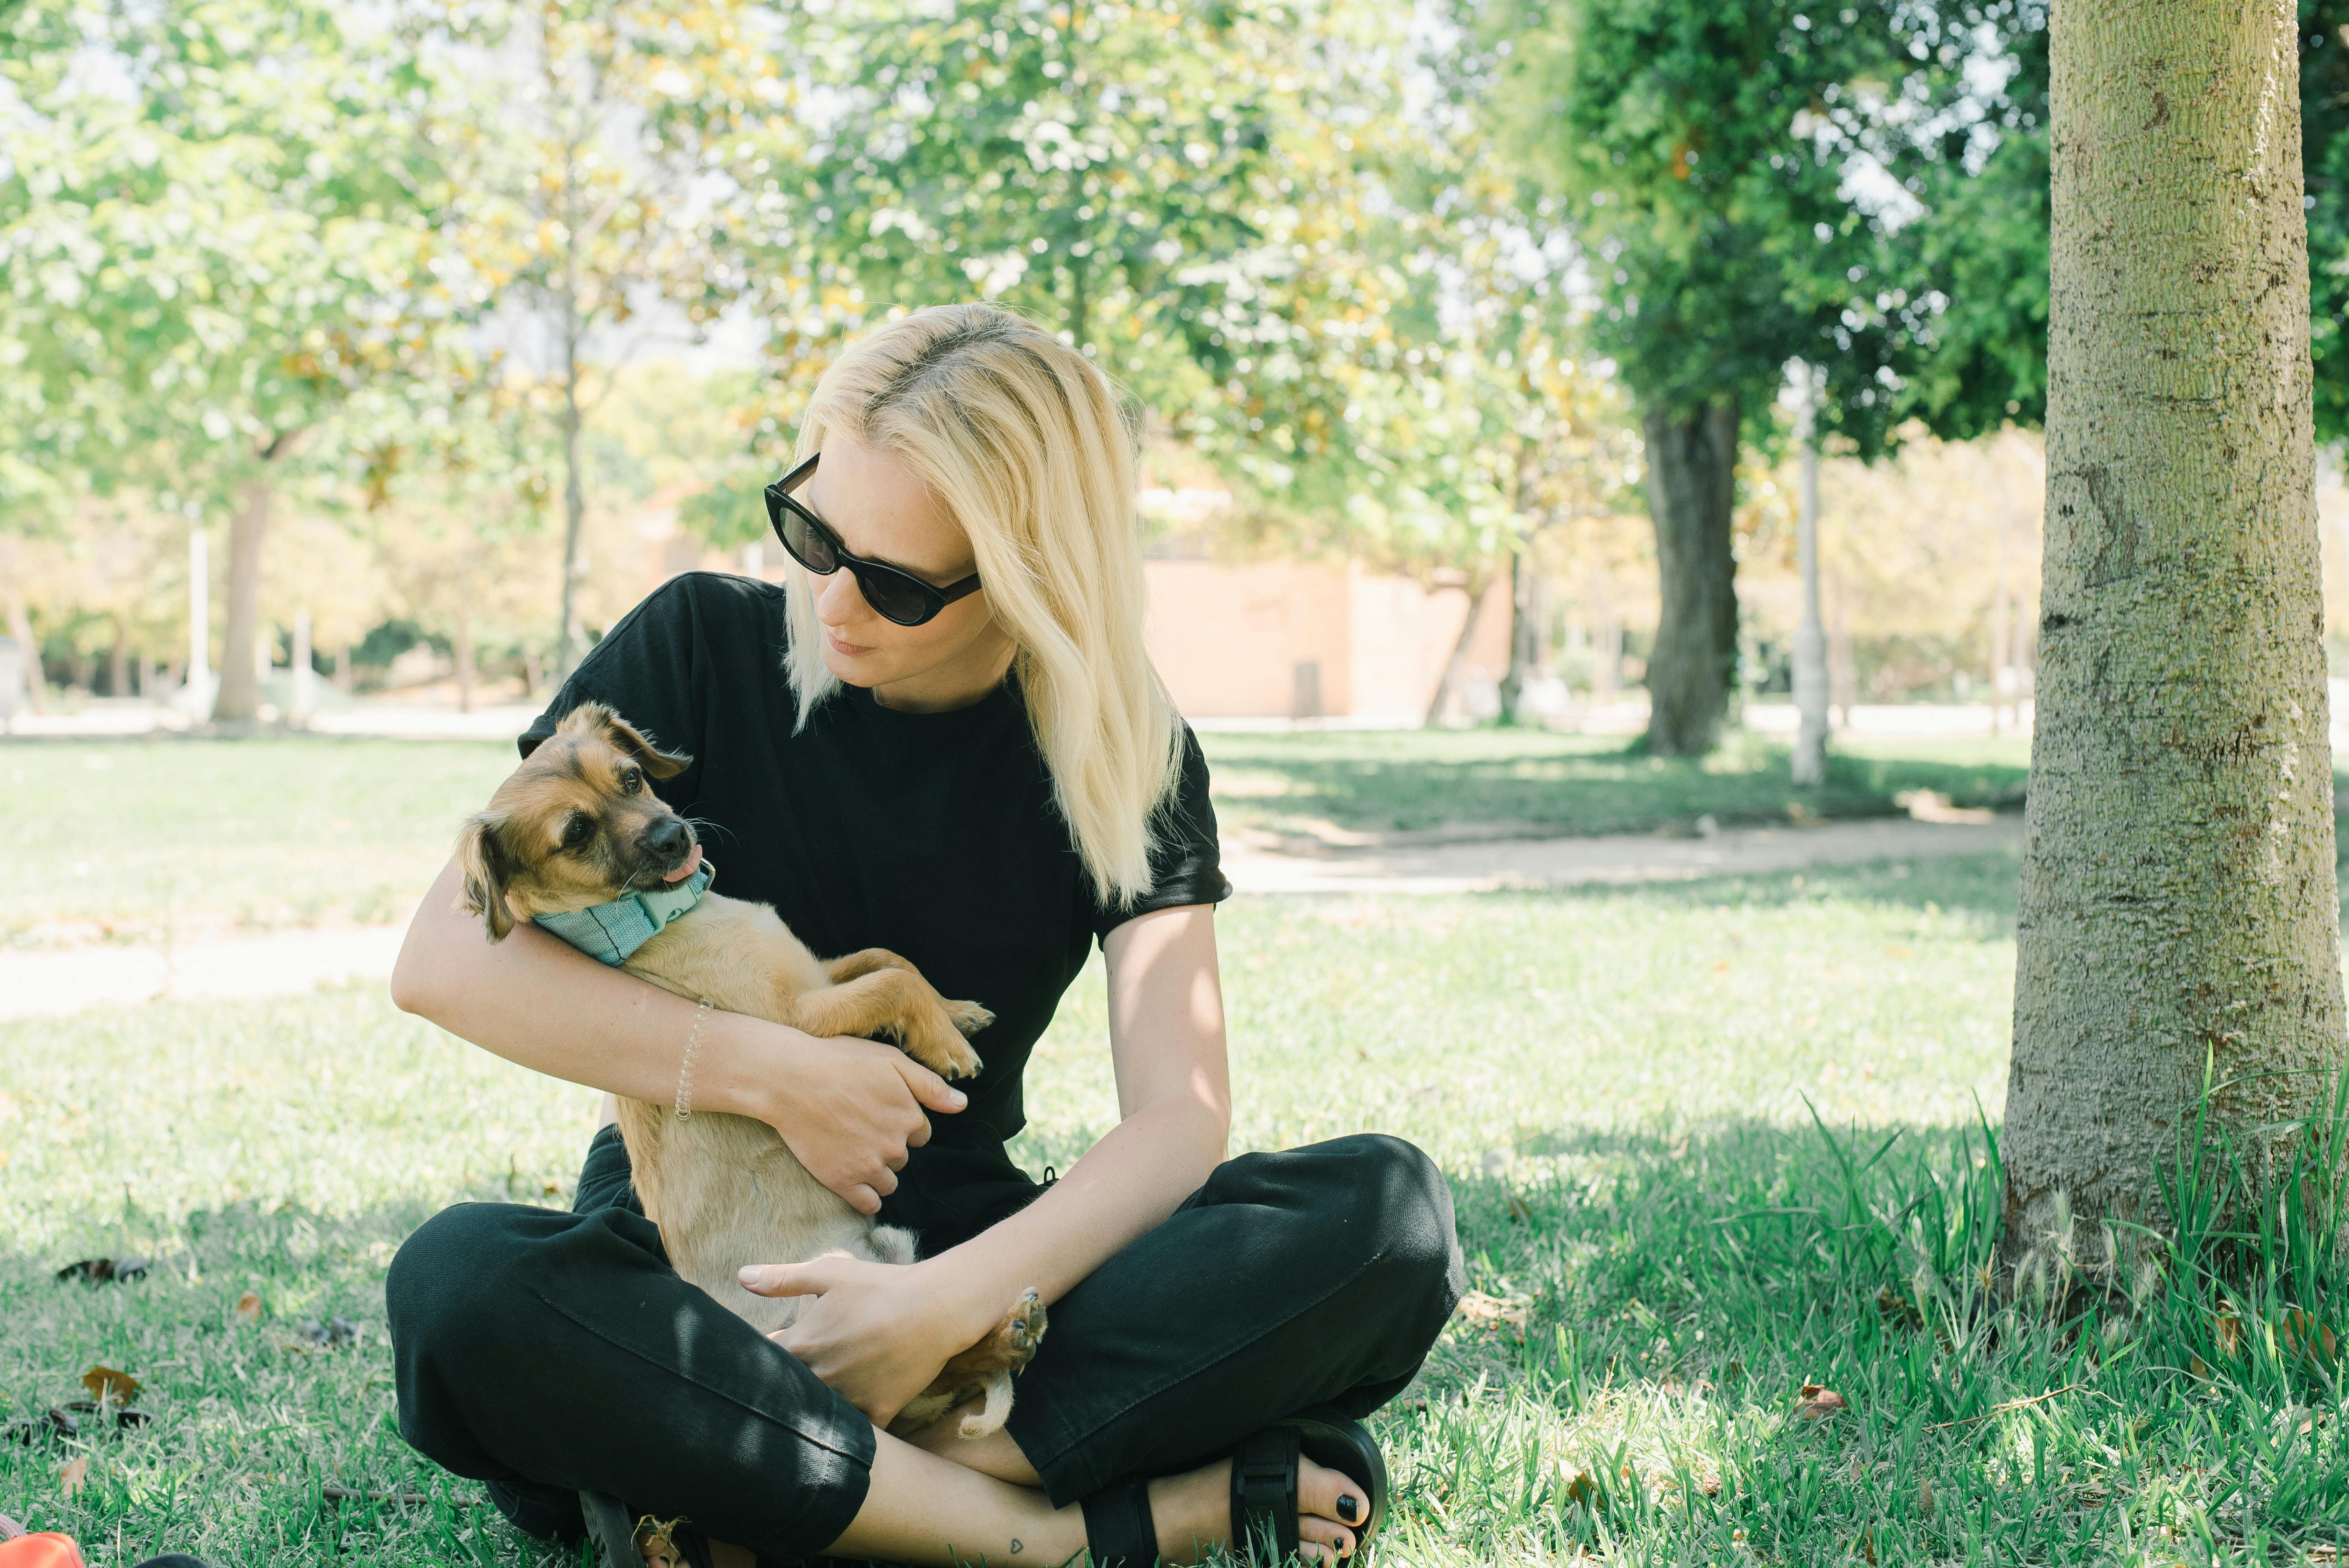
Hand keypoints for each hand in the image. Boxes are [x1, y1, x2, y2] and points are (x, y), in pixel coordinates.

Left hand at [742, 1253, 986, 1426]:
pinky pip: (855, 1431)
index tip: (771, 1352)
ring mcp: (849, 1399)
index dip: (763, 1358)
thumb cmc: (881, 1286)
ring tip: (822, 1392)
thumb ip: (782, 1278)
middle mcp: (819, 1379)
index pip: (762, 1362)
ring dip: (815, 1406)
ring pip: (818, 1414)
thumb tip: (741, 1277)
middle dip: (786, 1384)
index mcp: (801, 1346)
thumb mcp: (829, 1272)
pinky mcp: (878, 1413)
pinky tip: (849, 1415)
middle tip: (795, 1374)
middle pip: (787, 1392)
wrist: (937, 1307)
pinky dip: (849, 1426)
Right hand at [761, 1032, 964, 1214]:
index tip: (879, 1111)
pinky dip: (867, 1199)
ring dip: (879, 1172)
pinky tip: (856, 1183)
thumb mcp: (892, 1061)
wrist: (790, 1078)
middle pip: (903, 1157)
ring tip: (854, 1150)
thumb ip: (931, 1086)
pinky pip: (869, 1204)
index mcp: (910, 1116)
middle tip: (861, 1126)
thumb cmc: (840, 1062)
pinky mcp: (843, 1181)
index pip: (920, 1133)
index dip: (902, 1123)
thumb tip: (963, 1104)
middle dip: (889, 1146)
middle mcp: (894, 1145)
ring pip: (889, 1182)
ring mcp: (868, 1166)